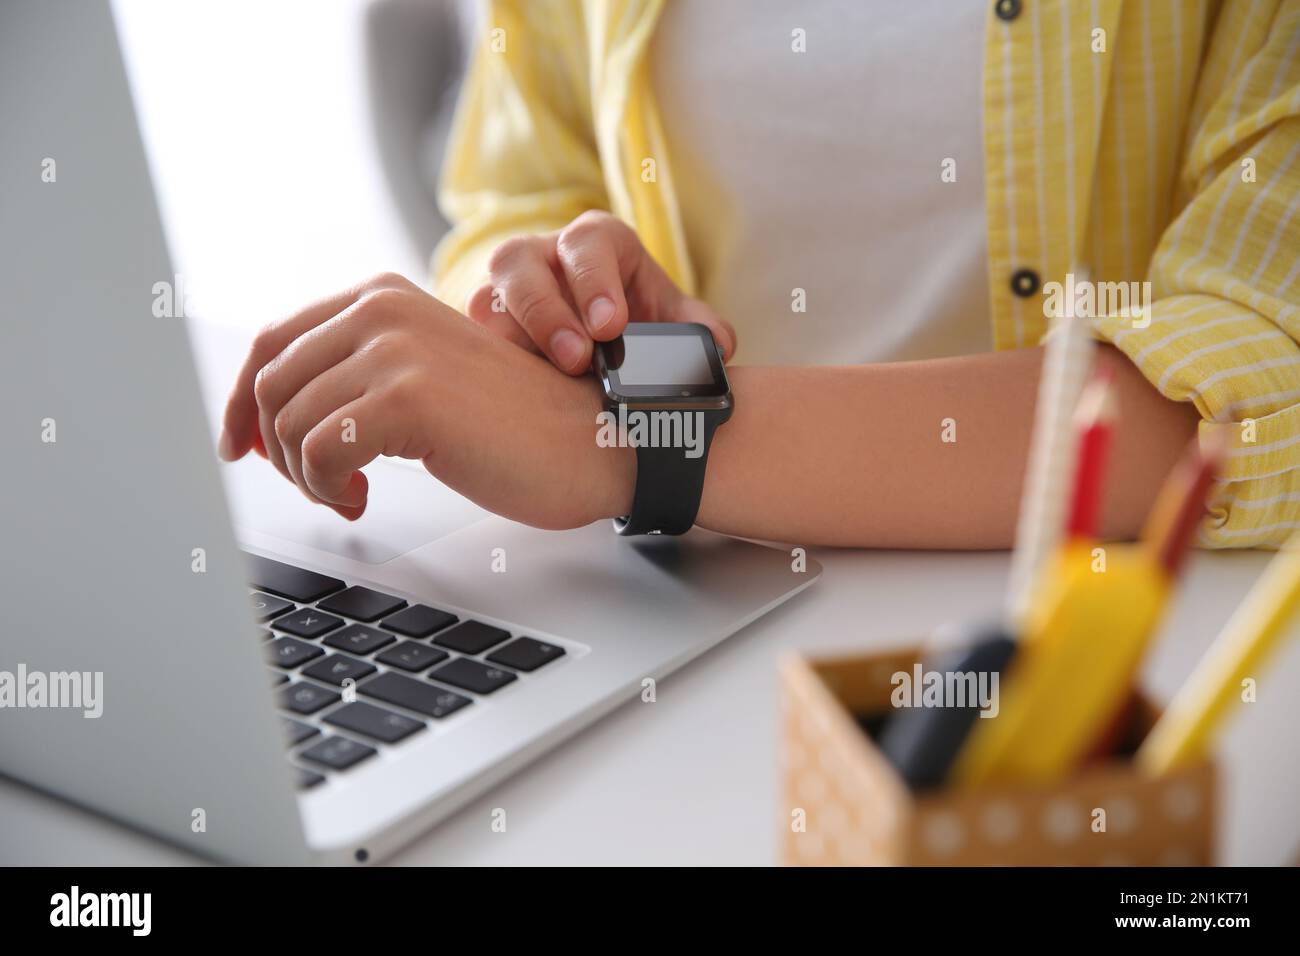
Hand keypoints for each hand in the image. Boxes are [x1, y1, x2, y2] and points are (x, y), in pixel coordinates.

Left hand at [218, 273, 632, 528]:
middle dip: (279, 449)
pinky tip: (364, 498)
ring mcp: (395, 351)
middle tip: (320, 484)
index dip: (241, 400)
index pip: (273, 341)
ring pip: (290, 426)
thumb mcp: (426, 374)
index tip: (239, 444)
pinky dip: (330, 489)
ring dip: (309, 477)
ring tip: (353, 492)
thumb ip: (359, 371)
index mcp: (383, 297)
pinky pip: (320, 454)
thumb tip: (270, 413)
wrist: (593, 442)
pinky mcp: (408, 400)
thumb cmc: (517, 424)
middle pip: (270, 385)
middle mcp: (382, 310)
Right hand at [466, 210, 736, 373]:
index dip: (595, 281)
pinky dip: (488, 363)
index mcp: (595, 243)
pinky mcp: (481, 326)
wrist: (599, 339)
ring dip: (511, 340)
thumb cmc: (635, 319)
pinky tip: (512, 392)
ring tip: (540, 380)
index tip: (610, 326)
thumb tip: (718, 346)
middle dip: (546, 311)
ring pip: (484, 299)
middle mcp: (541, 255)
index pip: (586, 243)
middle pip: (521, 262)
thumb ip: (697, 329)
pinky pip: (469, 337)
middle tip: (575, 359)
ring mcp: (502, 290)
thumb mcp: (670, 319)